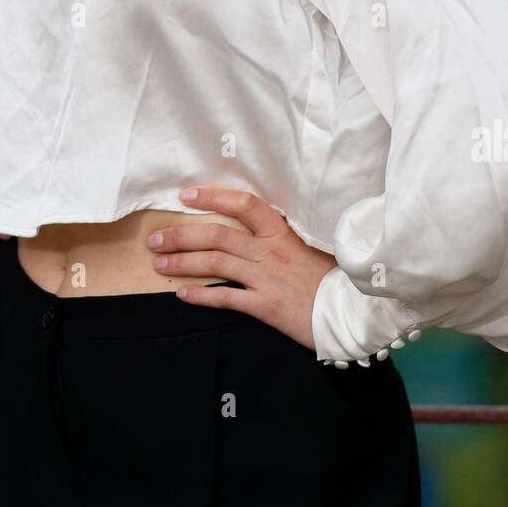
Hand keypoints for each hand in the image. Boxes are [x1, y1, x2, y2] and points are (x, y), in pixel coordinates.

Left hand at [145, 186, 335, 351]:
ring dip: (182, 262)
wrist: (352, 311)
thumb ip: (278, 238)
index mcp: (281, 233)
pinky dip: (201, 296)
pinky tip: (182, 295)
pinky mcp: (266, 306)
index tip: (186, 195)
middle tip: (155, 238)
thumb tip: (247, 227)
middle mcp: (270, 251)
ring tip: (158, 263)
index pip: (244, 204)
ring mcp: (267, 278)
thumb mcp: (306, 248)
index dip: (213, 197)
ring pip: (215, 264)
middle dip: (181, 235)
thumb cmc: (329, 278)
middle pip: (217, 235)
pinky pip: (226, 298)